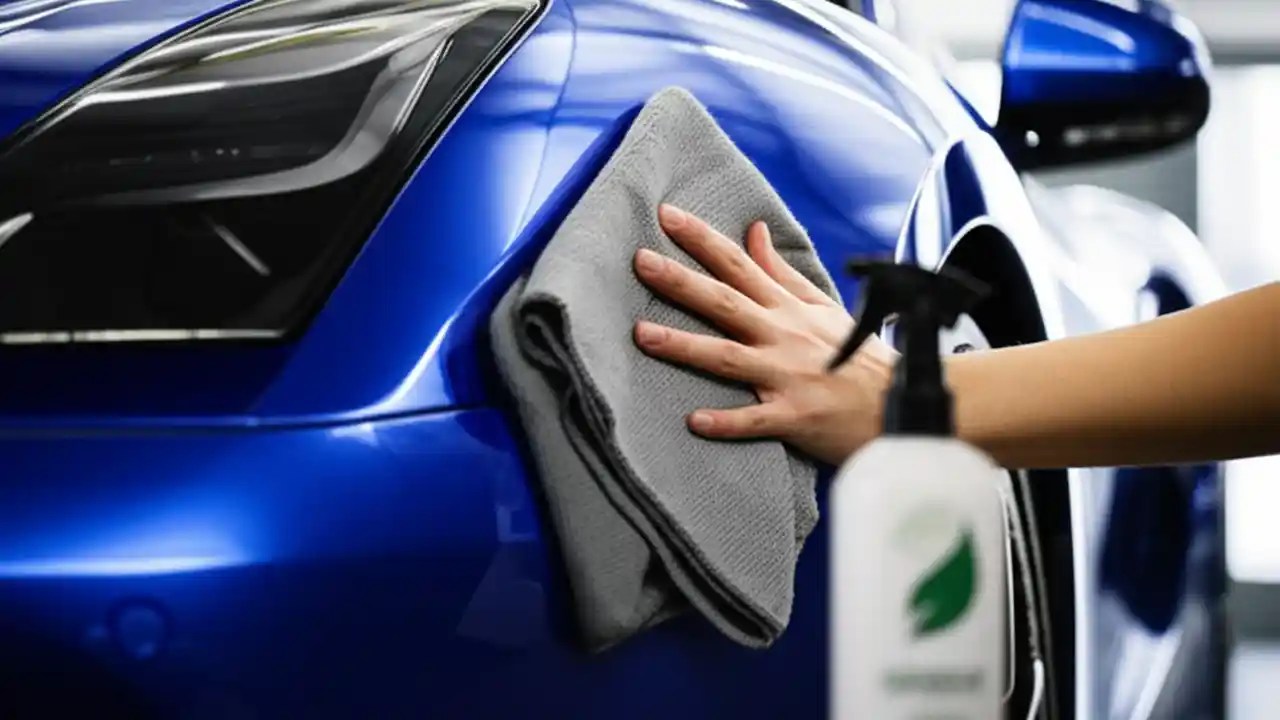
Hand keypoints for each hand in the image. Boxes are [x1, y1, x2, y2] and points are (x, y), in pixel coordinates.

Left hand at [633, 204, 897, 465]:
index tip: (666, 215)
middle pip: (724, 302)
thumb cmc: (857, 357)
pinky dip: (726, 421)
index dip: (702, 239)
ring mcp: (787, 377)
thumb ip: (781, 272)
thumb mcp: (821, 307)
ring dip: (685, 346)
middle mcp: (782, 336)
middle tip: (640, 261)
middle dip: (681, 280)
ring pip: (729, 357)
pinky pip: (756, 420)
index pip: (738, 265)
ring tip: (642, 335)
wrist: (902, 404)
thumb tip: (752, 230)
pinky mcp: (795, 418)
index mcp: (787, 309)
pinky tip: (693, 421)